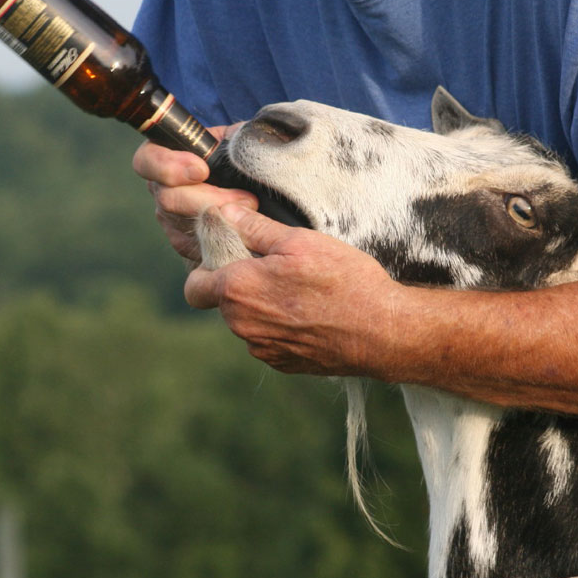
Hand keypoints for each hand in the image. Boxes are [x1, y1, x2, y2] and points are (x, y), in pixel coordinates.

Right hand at [132, 126, 257, 265]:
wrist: (260, 192)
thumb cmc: (247, 160)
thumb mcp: (243, 141)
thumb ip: (236, 139)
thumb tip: (239, 146)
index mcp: (168, 155)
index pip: (147, 160)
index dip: (168, 166)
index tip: (202, 170)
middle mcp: (162, 187)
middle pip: (168, 199)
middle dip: (210, 199)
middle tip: (246, 199)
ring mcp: (171, 217)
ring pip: (183, 225)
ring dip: (222, 220)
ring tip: (253, 213)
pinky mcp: (185, 243)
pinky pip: (196, 247)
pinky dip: (223, 239)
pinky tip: (245, 231)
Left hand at [184, 203, 407, 375]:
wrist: (382, 332)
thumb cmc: (344, 281)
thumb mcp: (300, 241)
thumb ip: (254, 228)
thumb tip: (223, 213)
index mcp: (237, 290)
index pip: (194, 286)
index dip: (207, 270)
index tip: (233, 259)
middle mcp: (242, 326)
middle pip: (224, 302)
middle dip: (241, 285)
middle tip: (278, 269)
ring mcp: (263, 350)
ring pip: (248, 322)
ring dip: (263, 307)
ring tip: (302, 292)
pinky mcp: (283, 364)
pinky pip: (269, 341)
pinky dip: (282, 327)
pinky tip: (312, 314)